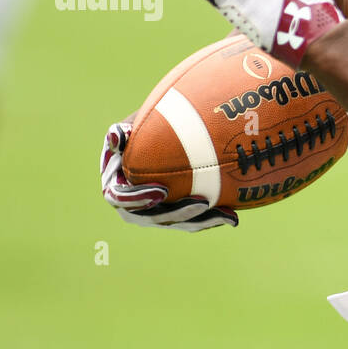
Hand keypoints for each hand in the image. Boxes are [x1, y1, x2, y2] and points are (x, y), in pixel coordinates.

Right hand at [100, 122, 237, 231]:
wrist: (160, 140)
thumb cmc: (141, 129)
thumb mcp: (132, 126)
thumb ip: (123, 131)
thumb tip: (115, 134)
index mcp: (115, 188)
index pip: (121, 198)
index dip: (140, 198)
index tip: (162, 190)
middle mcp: (132, 207)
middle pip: (154, 217)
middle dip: (179, 213)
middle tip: (203, 203)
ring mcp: (155, 214)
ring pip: (177, 222)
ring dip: (202, 220)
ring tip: (226, 215)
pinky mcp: (175, 216)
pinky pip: (191, 221)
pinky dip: (211, 219)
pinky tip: (232, 217)